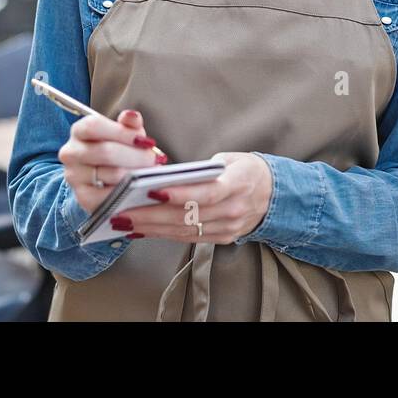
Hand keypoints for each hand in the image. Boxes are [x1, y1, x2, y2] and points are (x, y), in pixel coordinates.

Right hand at [60, 109, 164, 214]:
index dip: (122, 132)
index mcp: (79, 131)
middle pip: (106, 151)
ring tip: (150, 173)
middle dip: (137, 156)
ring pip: (112, 174)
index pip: (94, 126)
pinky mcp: (85, 197)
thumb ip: (128, 124)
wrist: (99, 178)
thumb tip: (133, 116)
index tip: (144, 140)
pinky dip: (129, 191)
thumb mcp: (122, 134)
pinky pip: (112, 195)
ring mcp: (75, 176)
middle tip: (154, 159)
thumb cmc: (113, 151)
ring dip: (137, 174)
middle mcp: (72, 153)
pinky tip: (139, 187)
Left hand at [109, 151, 272, 243]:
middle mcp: (234, 209)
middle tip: (122, 210)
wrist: (275, 195)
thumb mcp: (230, 159)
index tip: (153, 190)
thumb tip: (165, 177)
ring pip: (184, 230)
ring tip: (124, 220)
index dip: (181, 194)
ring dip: (151, 227)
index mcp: (239, 184)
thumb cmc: (246, 171)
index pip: (207, 192)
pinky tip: (141, 230)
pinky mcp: (222, 238)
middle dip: (151, 214)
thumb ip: (202, 170)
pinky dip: (162, 234)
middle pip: (188, 215)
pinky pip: (188, 238)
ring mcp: (228, 227)